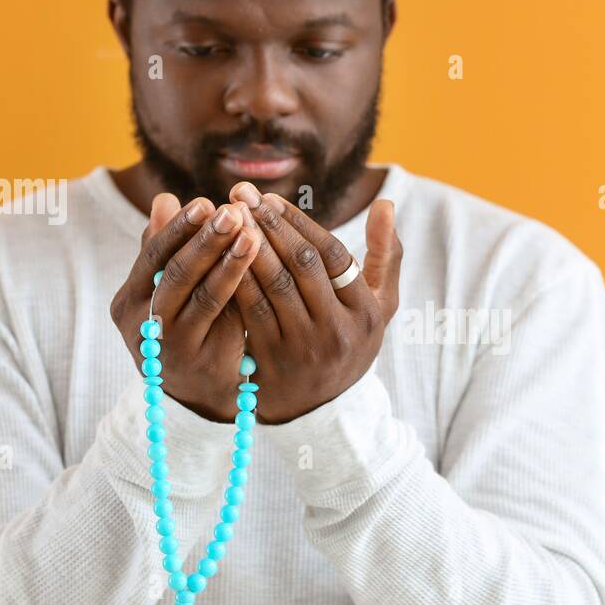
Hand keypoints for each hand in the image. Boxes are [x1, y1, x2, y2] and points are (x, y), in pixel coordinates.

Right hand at [110, 192, 264, 421]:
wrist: (192, 392)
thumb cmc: (179, 326)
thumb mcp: (164, 290)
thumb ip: (164, 249)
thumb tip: (164, 199)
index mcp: (128, 300)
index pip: (152, 255)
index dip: (179, 228)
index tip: (205, 202)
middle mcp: (144, 324)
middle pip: (177, 274)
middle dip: (207, 240)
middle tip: (233, 211)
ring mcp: (174, 346)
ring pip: (204, 298)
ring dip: (230, 263)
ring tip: (253, 235)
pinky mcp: (205, 362)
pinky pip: (229, 321)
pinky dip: (245, 294)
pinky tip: (264, 272)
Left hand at [227, 182, 402, 423]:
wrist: (322, 408)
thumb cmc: (350, 340)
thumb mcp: (379, 305)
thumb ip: (386, 254)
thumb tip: (386, 203)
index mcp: (367, 313)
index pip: (335, 255)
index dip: (300, 223)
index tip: (271, 199)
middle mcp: (339, 331)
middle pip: (302, 265)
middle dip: (269, 225)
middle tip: (241, 196)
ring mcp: (305, 347)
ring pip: (273, 285)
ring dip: (247, 246)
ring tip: (226, 217)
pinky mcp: (273, 359)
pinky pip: (249, 310)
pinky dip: (235, 278)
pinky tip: (218, 255)